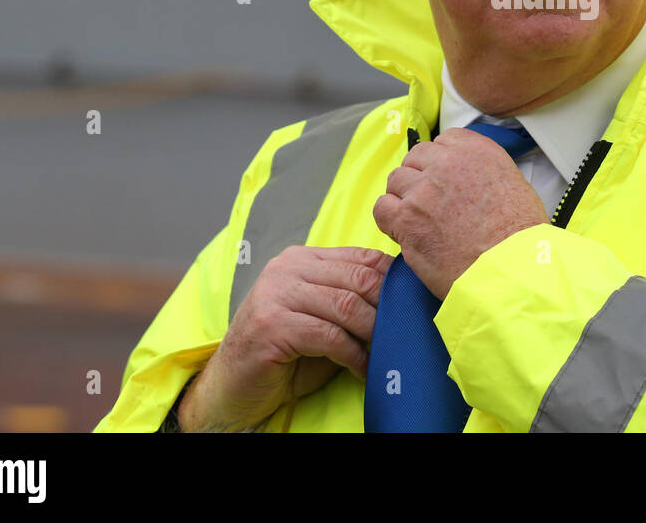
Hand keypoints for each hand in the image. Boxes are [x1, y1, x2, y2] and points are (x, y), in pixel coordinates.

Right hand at [179, 245, 391, 431]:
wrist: (230, 387)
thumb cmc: (283, 355)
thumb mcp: (321, 319)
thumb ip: (350, 302)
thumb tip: (404, 300)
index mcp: (302, 259)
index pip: (362, 257)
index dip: (393, 281)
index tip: (415, 304)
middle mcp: (287, 269)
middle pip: (359, 278)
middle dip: (388, 308)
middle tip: (406, 331)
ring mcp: (276, 294)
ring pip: (347, 305)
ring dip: (374, 333)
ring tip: (387, 352)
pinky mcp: (271, 325)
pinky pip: (329, 336)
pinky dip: (354, 355)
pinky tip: (363, 369)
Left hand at [373, 127, 547, 300]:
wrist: (510, 270)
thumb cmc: (519, 238)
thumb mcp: (515, 187)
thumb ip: (485, 173)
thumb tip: (472, 183)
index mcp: (477, 151)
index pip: (444, 140)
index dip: (441, 162)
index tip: (444, 179)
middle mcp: (447, 163)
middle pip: (416, 157)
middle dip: (420, 177)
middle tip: (430, 202)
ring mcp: (423, 190)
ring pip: (396, 180)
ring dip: (404, 197)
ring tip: (419, 220)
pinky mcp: (407, 219)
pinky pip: (382, 207)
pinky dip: (389, 218)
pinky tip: (404, 231)